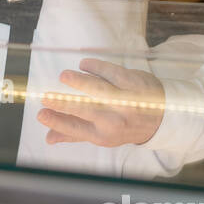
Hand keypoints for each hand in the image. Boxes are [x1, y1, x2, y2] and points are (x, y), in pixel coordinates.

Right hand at [36, 60, 165, 146]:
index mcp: (103, 135)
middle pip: (85, 111)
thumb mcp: (102, 135)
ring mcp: (125, 101)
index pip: (76, 129)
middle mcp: (114, 120)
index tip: (40, 114)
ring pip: (100, 90)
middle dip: (64, 104)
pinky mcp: (134, 83)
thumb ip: (73, 133)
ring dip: (81, 82)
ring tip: (64, 76)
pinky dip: (97, 67)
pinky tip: (84, 64)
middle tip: (46, 97)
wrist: (162, 117)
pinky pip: (113, 73)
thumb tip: (48, 138)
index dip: (57, 122)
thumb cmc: (125, 126)